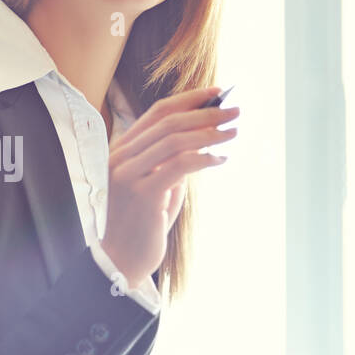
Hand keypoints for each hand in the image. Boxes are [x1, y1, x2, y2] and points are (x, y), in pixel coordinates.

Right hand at [101, 86, 238, 288]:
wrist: (119, 262)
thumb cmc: (140, 225)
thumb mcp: (155, 186)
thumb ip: (170, 163)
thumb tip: (203, 140)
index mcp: (121, 151)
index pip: (156, 113)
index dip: (189, 99)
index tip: (216, 92)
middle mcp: (120, 158)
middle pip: (169, 122)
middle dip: (206, 113)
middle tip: (234, 110)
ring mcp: (128, 175)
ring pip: (175, 140)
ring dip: (210, 133)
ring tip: (233, 133)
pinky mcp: (143, 194)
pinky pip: (180, 165)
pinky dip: (205, 158)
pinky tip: (220, 159)